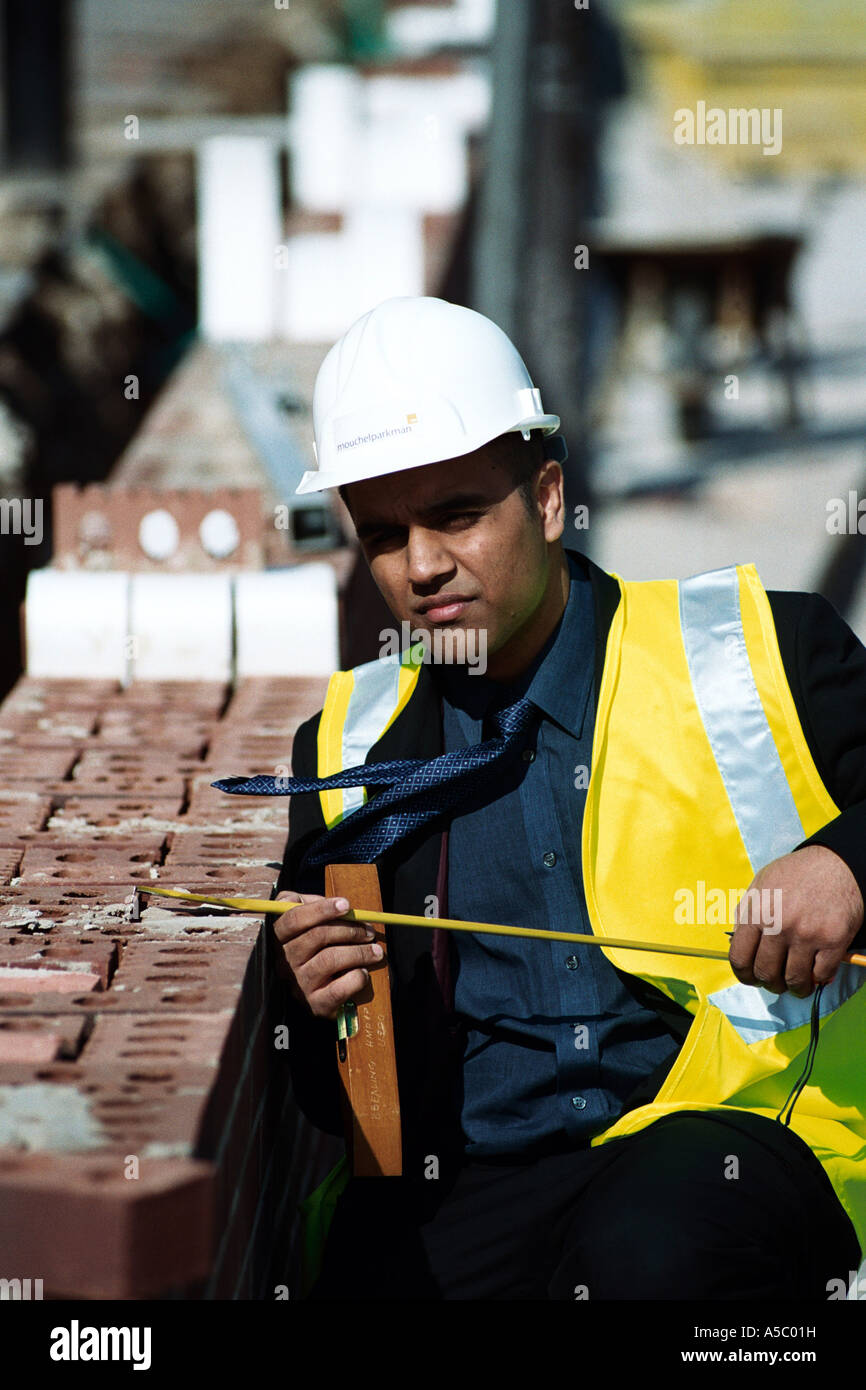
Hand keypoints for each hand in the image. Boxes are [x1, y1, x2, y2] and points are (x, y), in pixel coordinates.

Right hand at [272, 890, 382, 1018]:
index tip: (346, 905)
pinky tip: (363, 972)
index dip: (321, 909)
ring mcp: (298, 984)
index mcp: (280, 938)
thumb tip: (334, 903)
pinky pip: (337, 990)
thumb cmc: (319, 947)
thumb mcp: (308, 921)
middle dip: (349, 930)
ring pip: (330, 960)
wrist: (323, 990)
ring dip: (359, 952)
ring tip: (376, 951)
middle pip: (317, 936)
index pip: (294, 919)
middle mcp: (285, 962)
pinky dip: (355, 978)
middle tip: (369, 931)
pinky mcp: (315, 1005)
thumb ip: (311, 904)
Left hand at [728, 846, 863, 996]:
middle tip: (777, 981)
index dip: (744, 975)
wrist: (837, 863)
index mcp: (756, 912)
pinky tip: (816, 970)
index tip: (751, 978)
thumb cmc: (796, 874)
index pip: (739, 958)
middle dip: (770, 983)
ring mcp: (806, 934)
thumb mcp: (761, 885)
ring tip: (798, 983)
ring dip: (796, 987)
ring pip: (794, 980)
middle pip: (766, 973)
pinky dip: (819, 978)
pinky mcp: (833, 941)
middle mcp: (779, 925)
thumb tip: (738, 944)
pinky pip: (821, 975)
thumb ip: (747, 914)